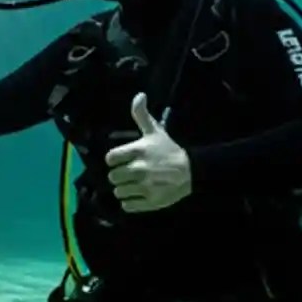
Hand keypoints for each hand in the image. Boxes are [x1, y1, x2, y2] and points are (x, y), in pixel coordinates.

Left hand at [104, 93, 191, 212]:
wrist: (191, 172)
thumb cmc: (169, 150)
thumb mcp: (155, 131)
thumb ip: (142, 115)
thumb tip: (139, 95)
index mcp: (138, 151)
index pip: (110, 158)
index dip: (114, 160)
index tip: (121, 160)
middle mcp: (139, 169)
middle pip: (112, 177)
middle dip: (119, 175)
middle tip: (128, 174)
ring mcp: (145, 186)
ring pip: (118, 192)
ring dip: (123, 189)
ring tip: (133, 185)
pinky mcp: (150, 202)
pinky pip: (127, 206)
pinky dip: (130, 202)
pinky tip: (138, 195)